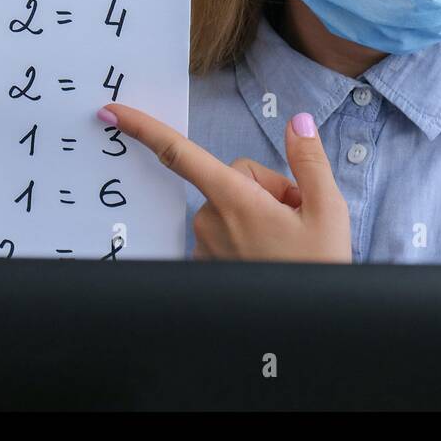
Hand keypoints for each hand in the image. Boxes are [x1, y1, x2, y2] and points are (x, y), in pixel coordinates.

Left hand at [99, 104, 350, 262]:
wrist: (306, 327)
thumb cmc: (318, 268)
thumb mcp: (328, 210)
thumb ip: (308, 160)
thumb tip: (298, 123)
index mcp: (235, 201)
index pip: (181, 155)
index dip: (145, 129)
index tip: (111, 113)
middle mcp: (211, 221)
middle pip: (233, 176)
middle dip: (266, 187)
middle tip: (297, 216)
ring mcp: (206, 245)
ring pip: (231, 203)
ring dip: (259, 212)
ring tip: (287, 240)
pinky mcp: (208, 264)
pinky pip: (226, 229)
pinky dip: (248, 233)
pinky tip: (272, 253)